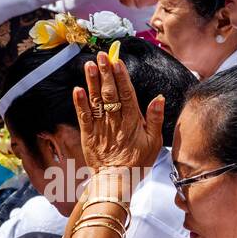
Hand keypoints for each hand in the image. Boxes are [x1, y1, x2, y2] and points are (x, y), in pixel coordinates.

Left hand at [73, 52, 163, 179]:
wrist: (117, 181)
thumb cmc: (137, 162)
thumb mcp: (154, 142)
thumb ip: (156, 119)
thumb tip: (159, 98)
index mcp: (133, 121)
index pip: (127, 94)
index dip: (122, 77)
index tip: (117, 62)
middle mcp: (116, 122)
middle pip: (110, 93)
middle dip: (105, 73)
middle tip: (101, 56)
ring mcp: (101, 128)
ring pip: (96, 101)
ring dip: (92, 82)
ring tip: (89, 65)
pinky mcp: (88, 135)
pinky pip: (83, 117)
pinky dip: (80, 103)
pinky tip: (77, 89)